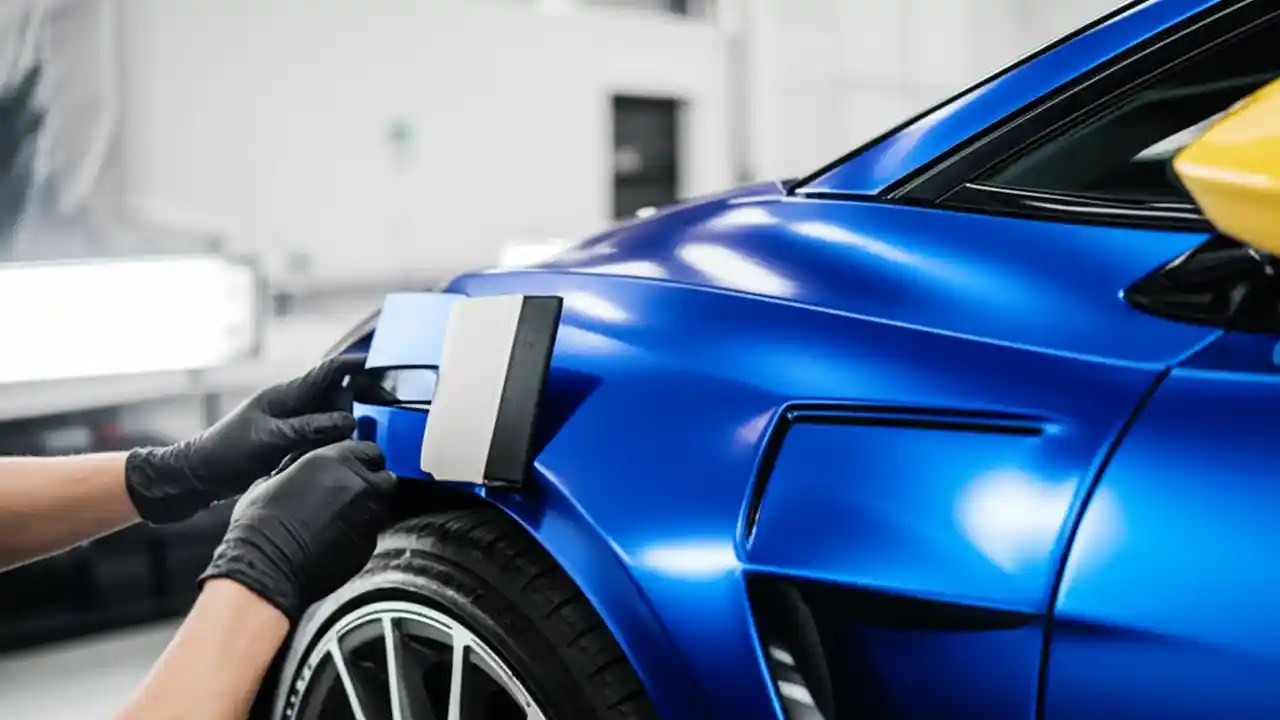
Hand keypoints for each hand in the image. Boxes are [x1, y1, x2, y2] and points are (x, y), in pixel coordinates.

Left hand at [125, 355, 362, 522]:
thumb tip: (351, 421)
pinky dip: (342, 441)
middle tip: (393, 407)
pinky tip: (356, 450)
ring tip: (381, 431)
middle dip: (365, 396)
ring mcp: (295, 424)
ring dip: (356, 421)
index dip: (357, 365)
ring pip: (335, 417)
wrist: (199, 475)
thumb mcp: (270, 439)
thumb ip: (310, 429)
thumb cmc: (228, 452)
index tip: (383, 365)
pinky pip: (325, 437)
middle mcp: (295, 406)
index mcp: (288, 395)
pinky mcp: (293, 444)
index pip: (329, 371)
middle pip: (339, 393)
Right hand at [199, 440, 396, 621]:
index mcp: (336, 461)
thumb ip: (298, 467)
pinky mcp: (369, 544)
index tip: (349, 468)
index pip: (368, 450)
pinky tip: (338, 538)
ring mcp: (369, 516)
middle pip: (383, 476)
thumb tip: (300, 466)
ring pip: (381, 504)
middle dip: (371, 481)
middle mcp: (360, 484)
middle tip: (350, 492)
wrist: (267, 567)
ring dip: (367, 506)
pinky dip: (360, 531)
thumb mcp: (272, 480)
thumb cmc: (260, 524)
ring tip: (341, 517)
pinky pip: (371, 531)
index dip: (360, 459)